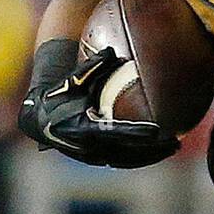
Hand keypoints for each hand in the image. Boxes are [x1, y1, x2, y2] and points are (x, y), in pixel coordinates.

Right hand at [18, 46, 178, 168]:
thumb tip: (112, 52)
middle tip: (175, 141)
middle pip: (125, 152)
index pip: (113, 132)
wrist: (38, 117)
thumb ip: (92, 68)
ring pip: (126, 160)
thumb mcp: (73, 79)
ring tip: (174, 146)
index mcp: (80, 127)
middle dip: (151, 149)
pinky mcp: (96, 158)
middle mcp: (86, 145)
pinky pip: (122, 161)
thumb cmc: (60, 92)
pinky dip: (142, 158)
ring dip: (151, 156)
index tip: (156, 130)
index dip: (134, 133)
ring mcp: (91, 155)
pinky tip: (162, 150)